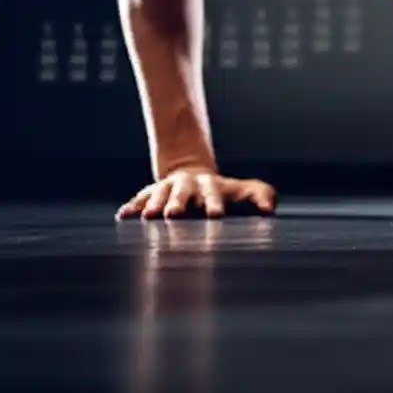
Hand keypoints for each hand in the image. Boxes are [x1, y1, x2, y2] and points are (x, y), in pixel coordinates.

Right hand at [115, 168, 277, 219]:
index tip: (215, 215)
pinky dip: (131, 207)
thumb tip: (270, 210)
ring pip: (158, 195)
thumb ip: (260, 195)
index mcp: (210, 186)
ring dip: (152, 205)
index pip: (213, 194)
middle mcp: (186, 185)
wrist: (189, 175)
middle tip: (173, 215)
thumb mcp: (242, 190)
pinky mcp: (150, 194)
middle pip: (182, 192)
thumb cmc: (220, 191)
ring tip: (148, 217)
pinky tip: (123, 216)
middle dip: (178, 203)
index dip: (214, 203)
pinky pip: (138, 199)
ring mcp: (166, 188)